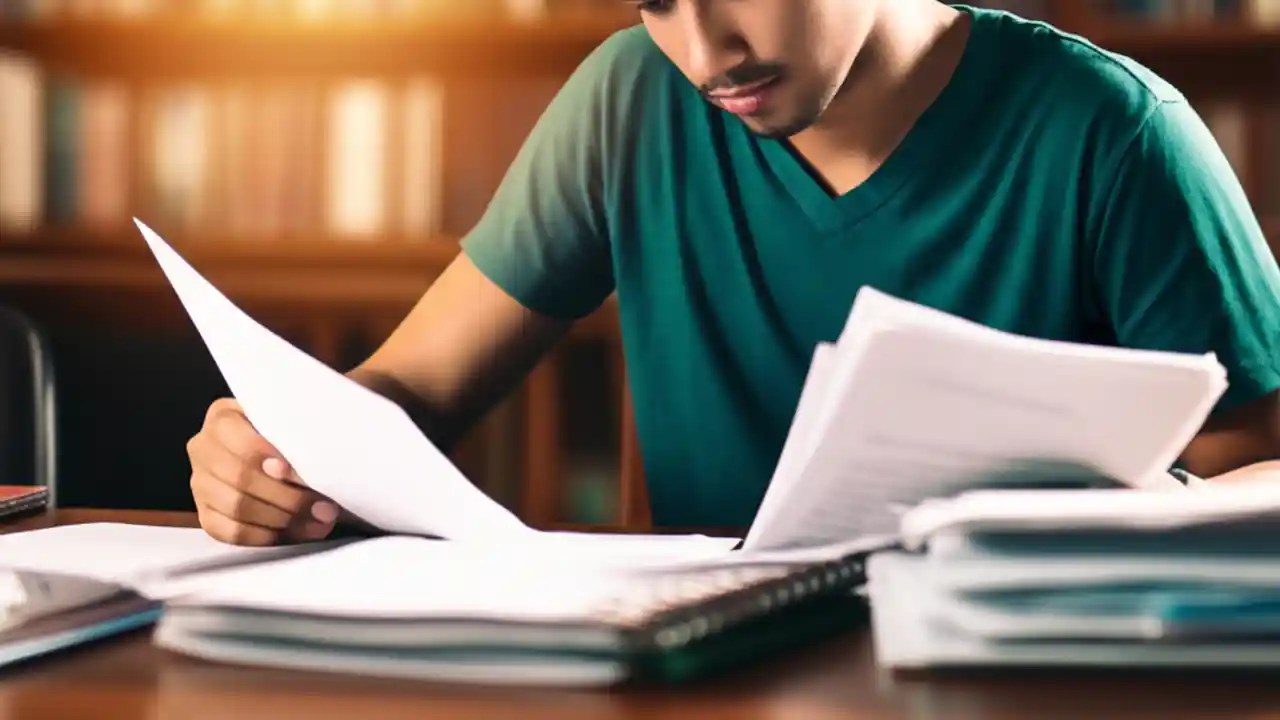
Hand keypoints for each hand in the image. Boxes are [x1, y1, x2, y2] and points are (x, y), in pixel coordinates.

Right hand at [187, 398, 339, 545]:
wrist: (266, 450)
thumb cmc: (284, 432)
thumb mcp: (288, 422)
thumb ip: (294, 436)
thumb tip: (312, 470)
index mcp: (223, 418)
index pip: (240, 442)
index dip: (266, 458)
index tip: (294, 473)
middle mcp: (203, 448)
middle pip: (239, 479)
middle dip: (288, 498)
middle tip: (325, 509)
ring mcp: (200, 483)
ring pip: (236, 509)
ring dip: (283, 521)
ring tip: (319, 524)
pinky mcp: (205, 513)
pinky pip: (230, 533)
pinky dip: (265, 536)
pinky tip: (295, 533)